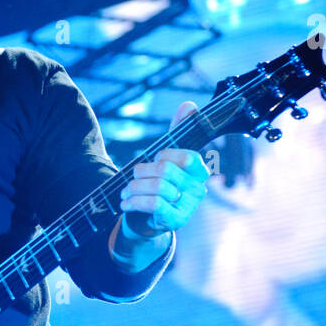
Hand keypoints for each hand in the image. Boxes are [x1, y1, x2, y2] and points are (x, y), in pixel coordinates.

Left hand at [118, 100, 210, 237]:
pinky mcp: (176, 220)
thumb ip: (177, 131)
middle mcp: (199, 189)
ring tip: (126, 191)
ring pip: (158, 187)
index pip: (187, 156)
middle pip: (165, 170)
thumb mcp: (166, 157)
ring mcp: (189, 206)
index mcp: (199, 171)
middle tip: (131, 178)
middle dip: (141, 171)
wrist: (148, 219)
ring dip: (134, 188)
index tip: (154, 158)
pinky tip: (125, 203)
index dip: (165, 155)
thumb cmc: (159, 184)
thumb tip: (189, 105)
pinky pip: (154, 203)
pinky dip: (134, 201)